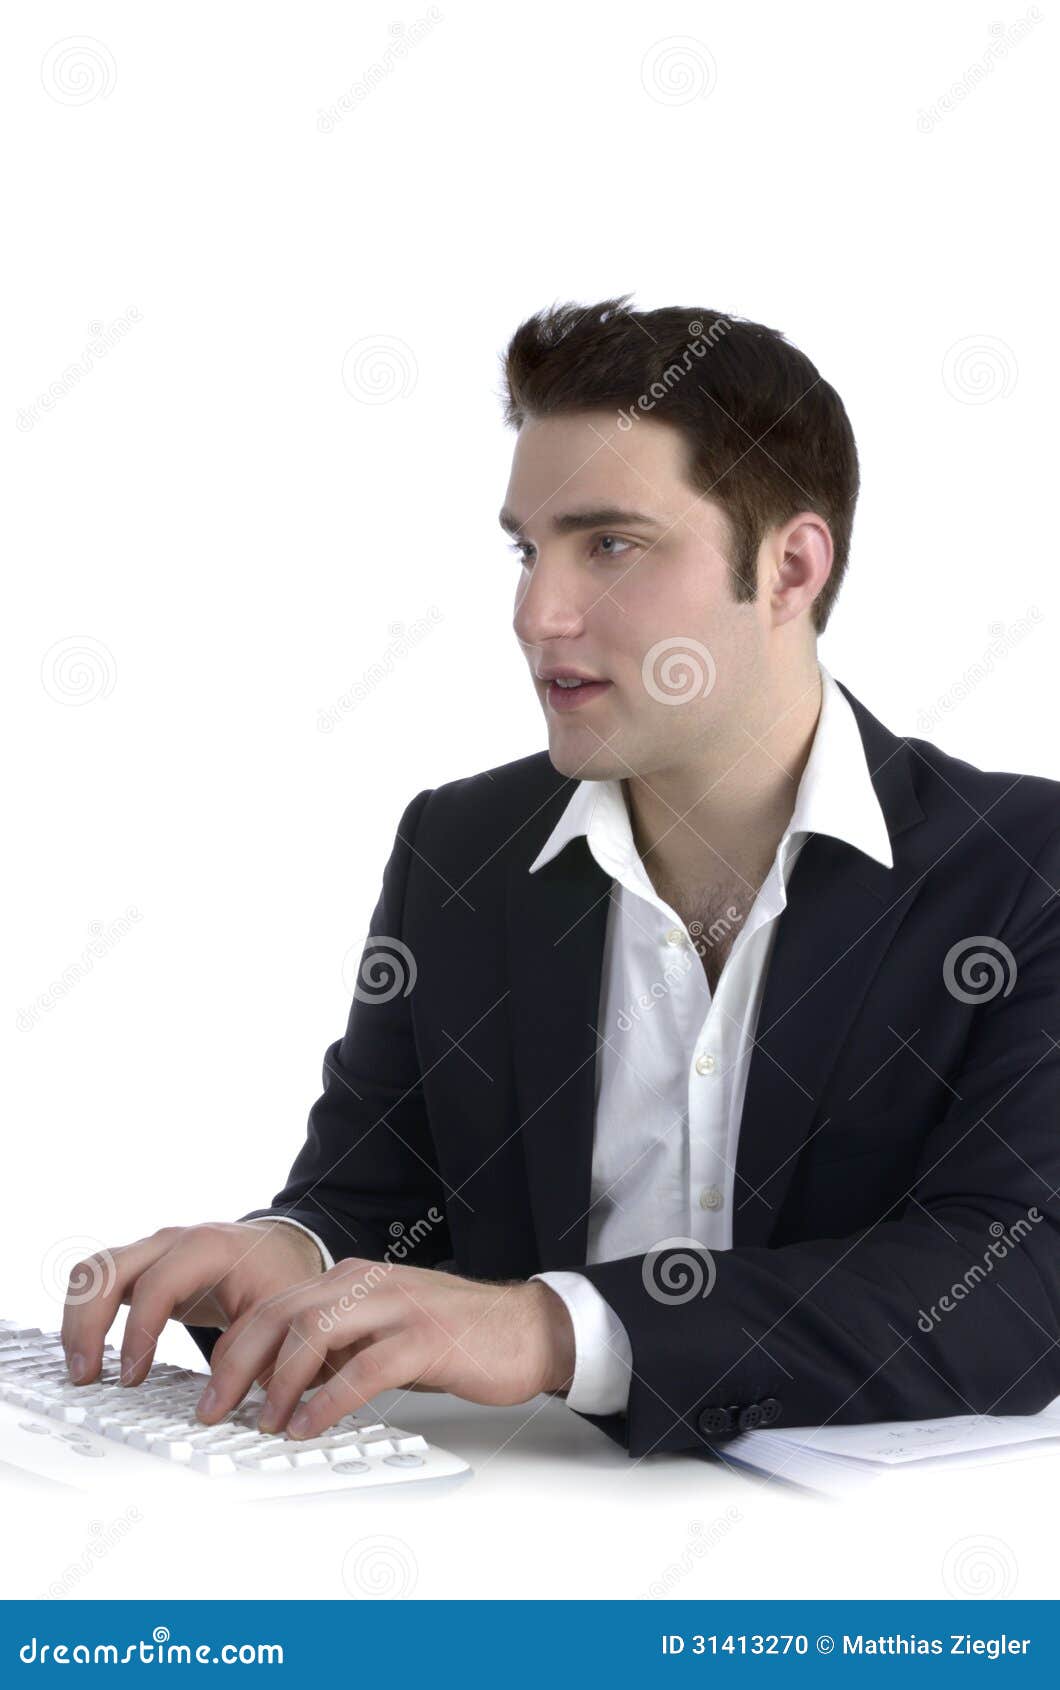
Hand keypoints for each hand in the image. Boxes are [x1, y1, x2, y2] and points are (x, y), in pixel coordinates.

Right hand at [60, 1220, 326, 1385]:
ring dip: (76, 1319)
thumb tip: (214, 1401)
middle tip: (87, 1377)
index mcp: (208, 1247)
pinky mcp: (139, 1265)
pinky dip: (82, 1311)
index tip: (133, 1377)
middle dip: (88, 1324)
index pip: (158, 1283)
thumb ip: (251, 1351)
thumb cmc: (278, 1276)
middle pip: (108, 1269)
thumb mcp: (280, 1310)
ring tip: (80, 1369)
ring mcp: (151, 1249)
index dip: (139, 1332)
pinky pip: (96, 1279)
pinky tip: (86, 1349)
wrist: (277, 1248)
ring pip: (92, 1270)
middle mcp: (171, 1241)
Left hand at [196, 1258, 576, 1438]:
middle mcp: (367, 1283)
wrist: (525, 1329)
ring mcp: (397, 1306)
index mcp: (352, 1278)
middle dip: (238, 1363)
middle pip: (282, 1313)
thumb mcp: (382, 1331)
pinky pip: (364, 1368)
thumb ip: (338, 1345)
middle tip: (215, 1409)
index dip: (235, 1346)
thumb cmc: (455, 1335)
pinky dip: (330, 1400)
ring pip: (315, 1331)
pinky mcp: (425, 1339)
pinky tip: (311, 1425)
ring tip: (262, 1422)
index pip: (274, 1304)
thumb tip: (282, 1385)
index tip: (213, 1388)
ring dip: (279, 1381)